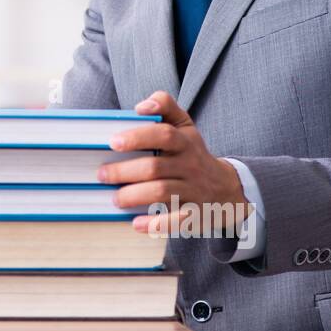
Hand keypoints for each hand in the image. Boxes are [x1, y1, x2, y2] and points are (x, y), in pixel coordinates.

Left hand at [100, 91, 250, 238]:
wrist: (227, 187)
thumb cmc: (192, 153)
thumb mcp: (184, 125)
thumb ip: (165, 106)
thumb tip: (142, 106)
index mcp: (185, 142)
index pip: (164, 135)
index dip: (138, 136)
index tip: (113, 142)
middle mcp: (190, 165)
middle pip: (155, 167)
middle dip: (125, 172)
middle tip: (103, 175)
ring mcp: (193, 190)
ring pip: (162, 192)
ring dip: (134, 196)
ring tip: (115, 198)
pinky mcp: (195, 213)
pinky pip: (177, 220)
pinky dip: (156, 224)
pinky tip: (136, 224)